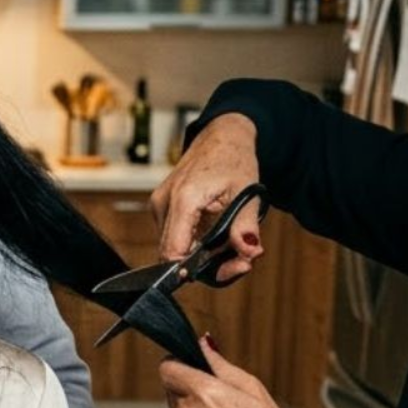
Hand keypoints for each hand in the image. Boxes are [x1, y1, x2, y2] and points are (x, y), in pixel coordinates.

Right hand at [150, 113, 263, 281]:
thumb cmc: (232, 158)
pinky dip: (196, 244)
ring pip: (175, 250)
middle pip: (174, 256)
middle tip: (241, 260)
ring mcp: (160, 207)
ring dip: (203, 255)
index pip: (173, 253)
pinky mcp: (162, 209)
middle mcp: (164, 205)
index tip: (227, 270)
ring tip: (232, 242)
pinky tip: (217, 234)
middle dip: (208, 265)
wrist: (221, 136)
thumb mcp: (246, 192)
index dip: (197, 270)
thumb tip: (248, 253)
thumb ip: (245, 226)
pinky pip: (175, 238)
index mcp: (183, 199)